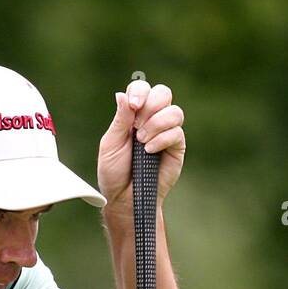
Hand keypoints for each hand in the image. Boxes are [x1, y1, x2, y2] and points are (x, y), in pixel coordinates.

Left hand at [97, 78, 185, 217]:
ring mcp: (166, 133)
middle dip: (151, 105)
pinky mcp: (176, 148)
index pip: (142, 89)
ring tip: (142, 141)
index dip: (140, 91)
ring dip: (156, 123)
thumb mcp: (110, 144)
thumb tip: (122, 94)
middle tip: (137, 125)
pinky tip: (149, 151)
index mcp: (134, 115)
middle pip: (163, 93)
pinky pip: (177, 133)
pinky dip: (162, 138)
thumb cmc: (114, 173)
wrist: (124, 199)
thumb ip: (120, 120)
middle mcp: (152, 120)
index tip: (132, 105)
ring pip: (174, 111)